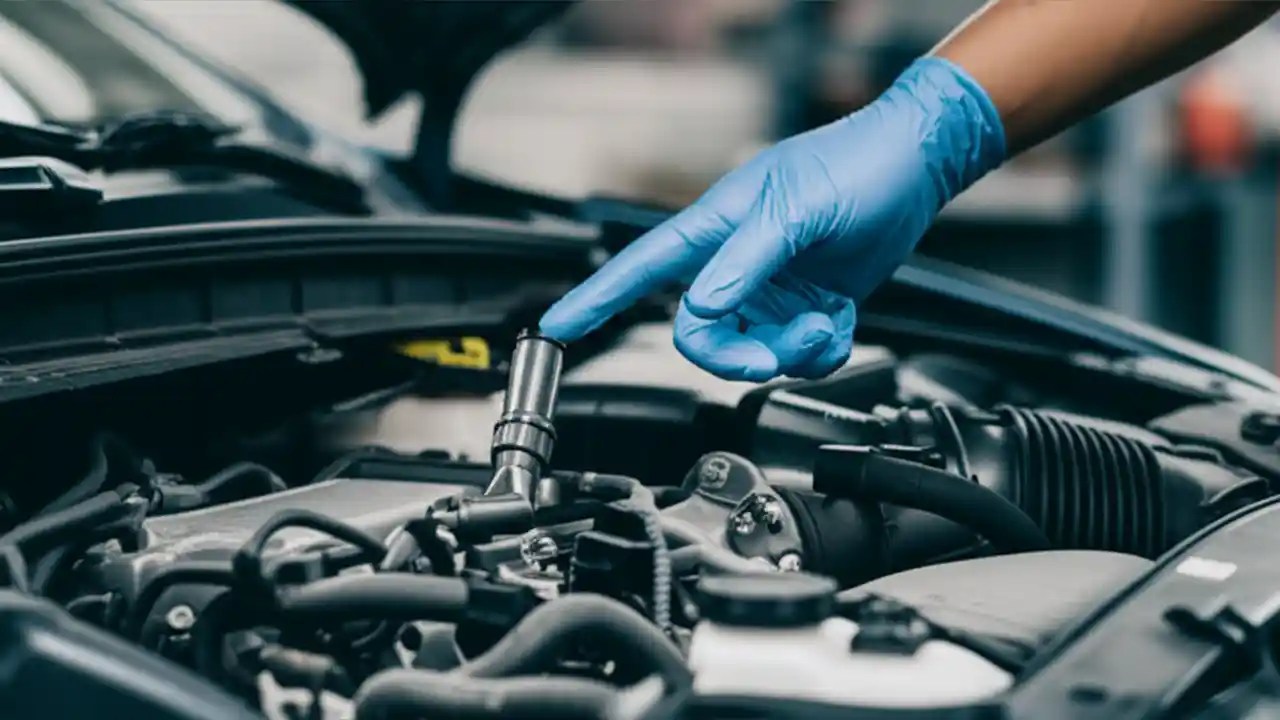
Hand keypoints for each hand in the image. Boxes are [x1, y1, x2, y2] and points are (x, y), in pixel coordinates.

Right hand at [540, 58, 1004, 380]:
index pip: (638, 268)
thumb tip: (703, 308)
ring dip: (789, 351)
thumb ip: (745, 262)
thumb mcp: (795, 210)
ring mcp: (771, 290)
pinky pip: (797, 354)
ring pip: (755, 351)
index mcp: (715, 230)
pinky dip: (819, 351)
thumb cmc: (851, 165)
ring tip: (823, 322)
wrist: (914, 167)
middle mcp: (736, 265)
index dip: (594, 299)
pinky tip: (837, 322)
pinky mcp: (807, 307)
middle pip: (702, 335)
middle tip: (770, 353)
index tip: (557, 327)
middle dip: (736, 356)